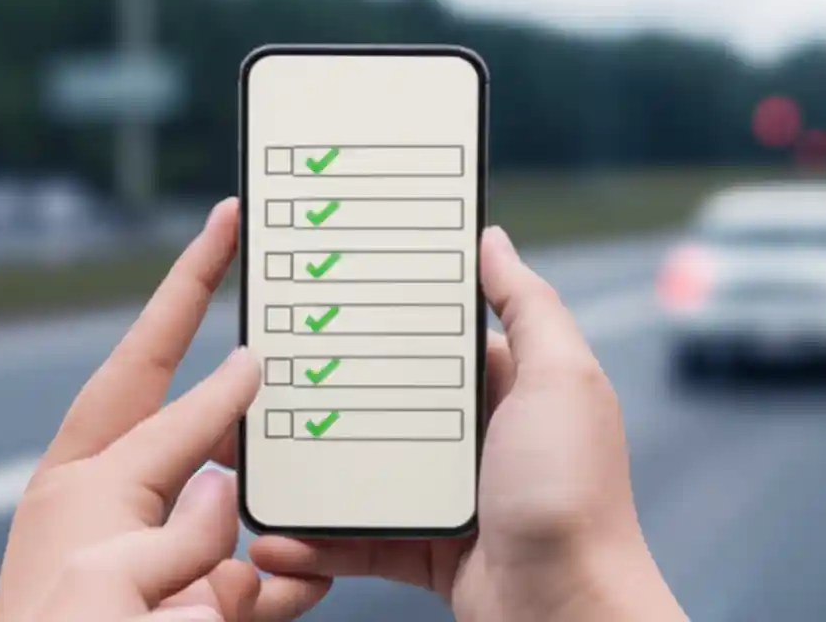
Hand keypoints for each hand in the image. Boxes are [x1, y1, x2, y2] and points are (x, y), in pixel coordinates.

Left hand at [0, 199, 329, 621]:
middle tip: (292, 316)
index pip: (151, 356)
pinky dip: (298, 573)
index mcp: (88, 472)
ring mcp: (168, 559)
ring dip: (288, 486)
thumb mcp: (112, 565)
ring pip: (246, 495)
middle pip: (205, 414)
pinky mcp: (202, 611)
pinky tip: (321, 571)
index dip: (194, 286)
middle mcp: (129, 505)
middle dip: (251, 374)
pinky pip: (264, 577)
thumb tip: (233, 466)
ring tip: (332, 457)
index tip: (228, 222)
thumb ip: (183, 504)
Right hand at [250, 227, 684, 620]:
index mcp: (514, 387)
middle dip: (331, 388)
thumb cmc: (573, 497)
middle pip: (389, 399)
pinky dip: (319, 541)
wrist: (568, 616)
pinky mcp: (428, 551)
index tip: (332, 287)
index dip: (390, 311)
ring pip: (366, 469)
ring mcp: (453, 496)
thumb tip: (495, 241)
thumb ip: (528, 307)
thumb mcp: (561, 381)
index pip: (441, 335)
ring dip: (311, 468)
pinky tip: (277, 536)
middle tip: (266, 371)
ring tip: (252, 454)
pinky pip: (361, 539)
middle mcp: (481, 437)